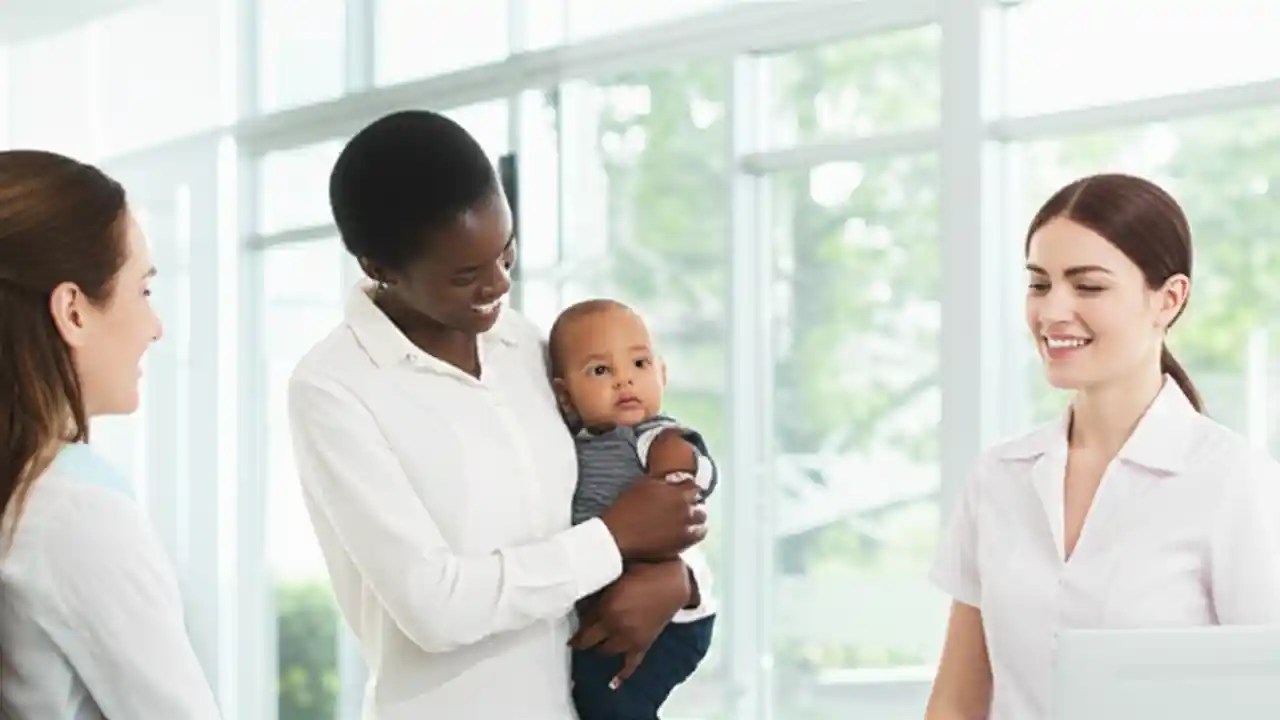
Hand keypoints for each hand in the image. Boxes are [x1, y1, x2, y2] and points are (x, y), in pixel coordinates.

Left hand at [570, 560, 689, 686]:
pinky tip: (613, 683)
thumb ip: (598, 591)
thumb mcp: (615, 576)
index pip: (583, 624)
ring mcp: (631, 638)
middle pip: (590, 641)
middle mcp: (617, 626)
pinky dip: (622, 674)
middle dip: (582, 640)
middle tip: (576, 638)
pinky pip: (631, 663)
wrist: (673, 581)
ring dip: (599, 647)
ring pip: (606, 651)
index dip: (576, 624)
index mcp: (607, 608)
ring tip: (595, 642)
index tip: (571, 625)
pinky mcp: (643, 644)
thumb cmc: (643, 571)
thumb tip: (581, 601)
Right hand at [600, 477, 705, 559]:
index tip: (683, 491)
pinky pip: (698, 536)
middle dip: (693, 503)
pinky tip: (687, 531)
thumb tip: (675, 480)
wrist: (618, 535)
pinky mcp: (682, 543)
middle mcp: (685, 509)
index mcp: (677, 493)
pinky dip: (695, 532)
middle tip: (683, 506)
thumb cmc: (627, 508)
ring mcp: (686, 528)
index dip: (688, 489)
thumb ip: (663, 481)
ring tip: (687, 519)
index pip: (694, 487)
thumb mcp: (643, 485)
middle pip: (700, 504)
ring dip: (696, 518)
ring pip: (701, 520)